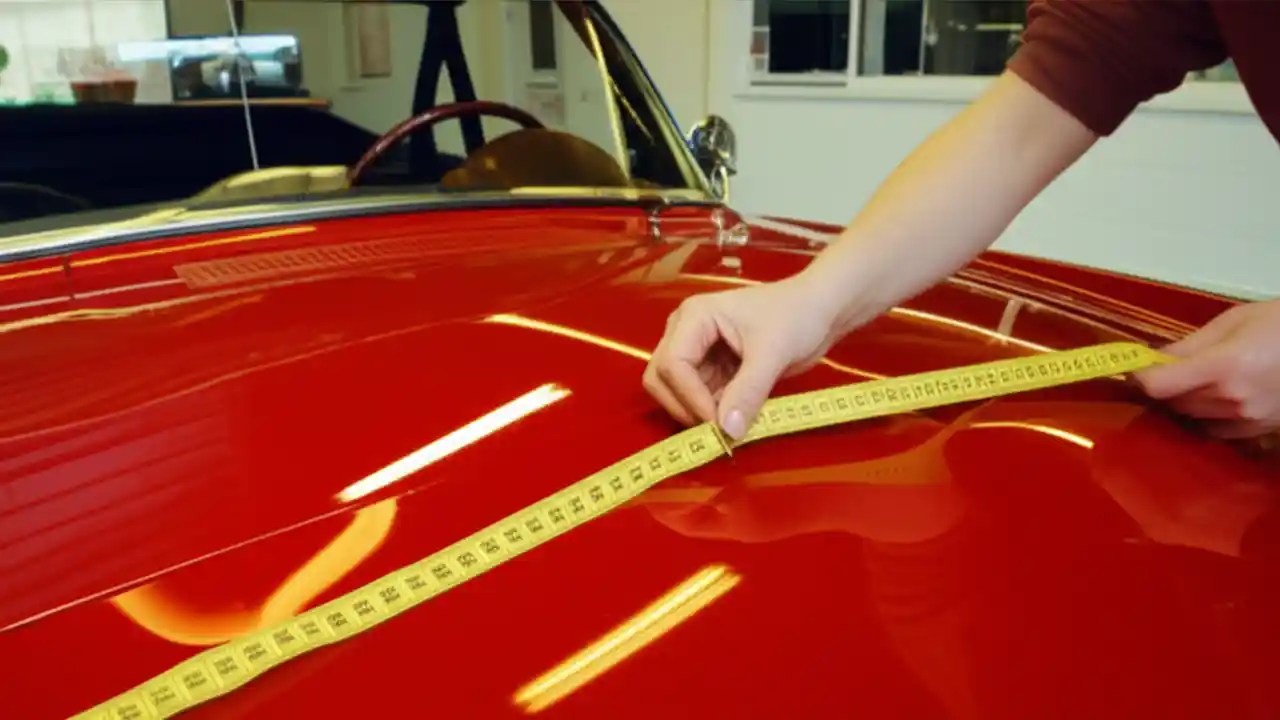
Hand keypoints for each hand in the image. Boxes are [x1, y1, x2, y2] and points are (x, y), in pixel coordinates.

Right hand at [643, 277, 842, 439]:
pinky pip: (698, 398)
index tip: (718, 423)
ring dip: (698, 413)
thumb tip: (728, 432)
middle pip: (660, 378)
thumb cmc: (797, 317)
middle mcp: (686, 332)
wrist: (821, 311)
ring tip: (733, 423)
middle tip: (717, 428)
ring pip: (676, 392)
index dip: (690, 397)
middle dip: (684, 406)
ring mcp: (697, 352)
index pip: (672, 364)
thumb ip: (748, 392)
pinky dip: (712, 412)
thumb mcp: (773, 353)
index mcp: (695, 317)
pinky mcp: (711, 369)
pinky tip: (737, 417)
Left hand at [1134, 299, 1279, 438]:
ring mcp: (1248, 420)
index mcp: (1224, 366)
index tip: (1135, 368)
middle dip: (1162, 389)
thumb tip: (1152, 360)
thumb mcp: (1233, 322)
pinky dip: (1205, 417)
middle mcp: (1233, 400)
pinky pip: (1215, 430)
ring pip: (1191, 419)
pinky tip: (1214, 399)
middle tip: (1162, 371)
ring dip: (1182, 404)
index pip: (1160, 386)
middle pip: (1172, 404)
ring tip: (1192, 382)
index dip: (1140, 378)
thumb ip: (1189, 345)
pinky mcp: (1260, 431)